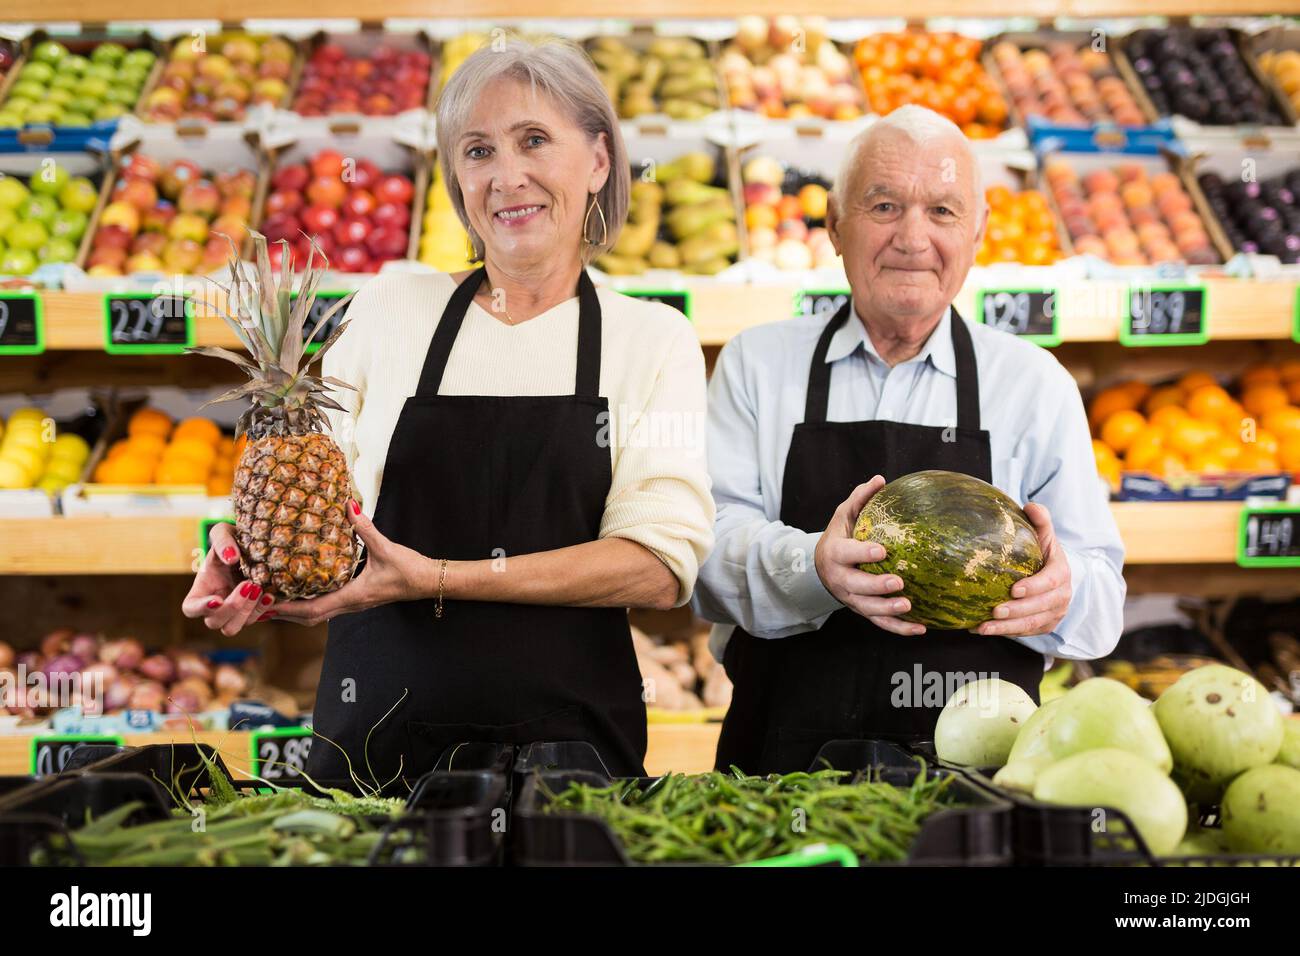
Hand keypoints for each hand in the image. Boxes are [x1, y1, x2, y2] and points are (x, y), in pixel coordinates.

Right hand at [181, 522, 271, 636]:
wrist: (256, 545)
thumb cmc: (233, 539)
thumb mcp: (224, 532)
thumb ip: (222, 541)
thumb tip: (231, 557)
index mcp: (201, 590)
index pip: (190, 608)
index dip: (201, 608)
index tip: (217, 599)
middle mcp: (214, 606)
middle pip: (214, 622)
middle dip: (232, 606)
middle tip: (249, 585)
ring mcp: (232, 613)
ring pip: (232, 628)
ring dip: (246, 612)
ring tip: (259, 588)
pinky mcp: (251, 613)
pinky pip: (254, 620)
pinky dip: (262, 609)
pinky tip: (271, 594)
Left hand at [270, 501, 433, 625]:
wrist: (427, 581)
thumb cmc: (409, 570)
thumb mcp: (385, 548)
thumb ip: (366, 528)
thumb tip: (348, 507)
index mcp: (353, 596)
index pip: (314, 609)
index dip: (289, 608)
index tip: (267, 603)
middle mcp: (350, 604)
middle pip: (310, 618)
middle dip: (284, 613)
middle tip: (260, 604)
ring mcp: (353, 604)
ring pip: (317, 615)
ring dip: (295, 611)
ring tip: (274, 600)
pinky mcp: (357, 599)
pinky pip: (327, 607)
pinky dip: (309, 603)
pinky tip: (302, 592)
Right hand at [814, 475, 924, 636]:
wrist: (824, 566)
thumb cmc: (841, 536)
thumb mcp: (844, 515)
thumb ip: (860, 499)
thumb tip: (880, 479)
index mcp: (835, 553)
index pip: (846, 554)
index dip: (861, 553)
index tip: (881, 551)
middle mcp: (840, 579)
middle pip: (856, 586)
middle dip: (876, 586)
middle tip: (897, 582)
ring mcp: (851, 598)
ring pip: (867, 608)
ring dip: (887, 609)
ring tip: (908, 606)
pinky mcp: (862, 611)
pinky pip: (880, 623)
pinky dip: (899, 628)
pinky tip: (920, 628)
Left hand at [977, 502, 1071, 636]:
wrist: (1054, 576)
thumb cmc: (1043, 552)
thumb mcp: (1044, 535)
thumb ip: (1041, 520)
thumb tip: (1031, 505)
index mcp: (1061, 572)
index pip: (1051, 581)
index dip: (1035, 587)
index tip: (1014, 589)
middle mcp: (1061, 596)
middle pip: (1040, 607)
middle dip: (1017, 611)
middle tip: (994, 611)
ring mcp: (1053, 613)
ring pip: (1031, 625)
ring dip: (1006, 628)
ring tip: (982, 627)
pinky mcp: (1044, 626)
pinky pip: (1024, 633)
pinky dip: (1004, 632)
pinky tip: (980, 629)